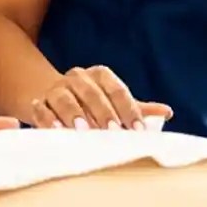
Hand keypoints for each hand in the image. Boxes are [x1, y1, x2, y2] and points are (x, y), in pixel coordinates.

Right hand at [31, 65, 172, 130]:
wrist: (45, 93)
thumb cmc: (87, 100)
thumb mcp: (111, 101)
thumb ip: (135, 107)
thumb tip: (167, 112)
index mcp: (100, 75)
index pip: (117, 90)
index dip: (129, 109)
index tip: (138, 130)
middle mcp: (78, 77)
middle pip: (92, 92)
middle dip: (103, 112)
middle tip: (113, 131)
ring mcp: (57, 88)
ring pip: (65, 98)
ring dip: (74, 113)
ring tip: (83, 130)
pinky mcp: (39, 101)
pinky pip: (42, 108)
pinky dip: (48, 118)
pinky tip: (56, 131)